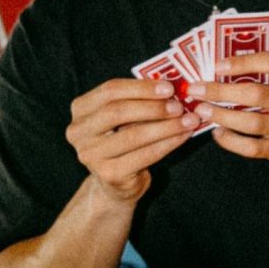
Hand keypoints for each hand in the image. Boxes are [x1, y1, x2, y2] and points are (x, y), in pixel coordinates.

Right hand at [66, 78, 197, 202]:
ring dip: (167, 126)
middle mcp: (78, 131)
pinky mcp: (108, 174)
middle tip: (180, 106)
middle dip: (153, 107)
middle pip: (117, 111)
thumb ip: (142, 99)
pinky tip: (184, 136)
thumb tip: (176, 87)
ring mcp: (90, 155)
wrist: (116, 180)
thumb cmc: (126, 137)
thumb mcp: (128, 114)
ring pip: (133, 135)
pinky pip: (144, 155)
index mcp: (81, 108)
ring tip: (190, 120)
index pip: (110, 90)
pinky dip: (169, 143)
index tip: (169, 88)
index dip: (142, 87)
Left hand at [187, 54, 268, 171]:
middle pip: (257, 93)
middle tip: (196, 90)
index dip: (243, 62)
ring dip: (222, 116)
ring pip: (252, 122)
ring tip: (202, 111)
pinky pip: (252, 147)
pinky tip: (218, 133)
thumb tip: (224, 68)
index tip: (217, 65)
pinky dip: (231, 141)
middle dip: (221, 91)